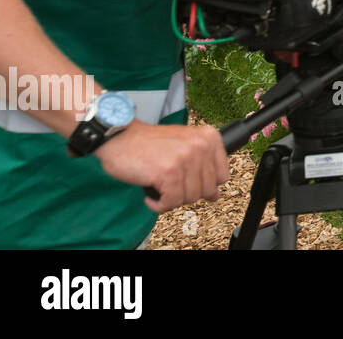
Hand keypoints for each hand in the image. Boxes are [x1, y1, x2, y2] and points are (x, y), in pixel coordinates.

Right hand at [94, 121, 229, 213]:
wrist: (119, 137)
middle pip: (207, 190)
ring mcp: (186, 159)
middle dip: (186, 193)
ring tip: (159, 185)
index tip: (188, 181)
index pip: (222, 176)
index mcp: (209, 137)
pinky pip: (172, 203)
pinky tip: (150, 194)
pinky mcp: (169, 173)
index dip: (205, 185)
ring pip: (190, 198)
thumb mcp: (184, 146)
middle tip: (169, 183)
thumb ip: (202, 167)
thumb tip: (215, 195)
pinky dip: (158, 205)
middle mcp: (201, 146)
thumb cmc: (148, 144)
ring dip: (171, 199)